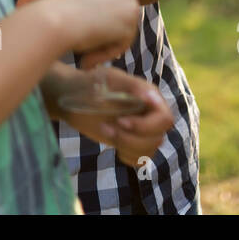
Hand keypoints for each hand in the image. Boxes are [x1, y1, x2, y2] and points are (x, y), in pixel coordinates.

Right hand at [44, 0, 140, 65]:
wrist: (53, 20)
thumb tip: (101, 23)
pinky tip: (87, 59)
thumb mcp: (77, 0)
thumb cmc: (56, 13)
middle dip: (107, 34)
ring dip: (105, 46)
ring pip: (123, 30)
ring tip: (84, 59)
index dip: (102, 22)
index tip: (86, 36)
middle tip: (86, 53)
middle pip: (122, 15)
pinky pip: (122, 43)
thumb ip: (93, 5)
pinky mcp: (131, 17)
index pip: (113, 2)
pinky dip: (105, 54)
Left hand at [59, 69, 173, 166]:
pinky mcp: (132, 143)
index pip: (165, 119)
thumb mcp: (110, 79)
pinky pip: (140, 160)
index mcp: (151, 97)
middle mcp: (151, 114)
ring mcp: (143, 130)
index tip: (120, 121)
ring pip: (149, 150)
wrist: (73, 95)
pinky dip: (127, 156)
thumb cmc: (91, 82)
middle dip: (130, 138)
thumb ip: (133, 86)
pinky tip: (112, 144)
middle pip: (158, 138)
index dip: (145, 126)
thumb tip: (153, 96)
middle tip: (105, 127)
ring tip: (104, 130)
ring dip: (125, 146)